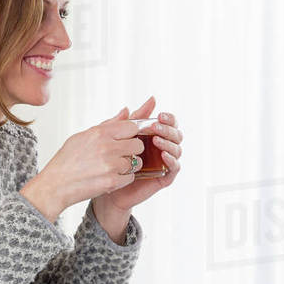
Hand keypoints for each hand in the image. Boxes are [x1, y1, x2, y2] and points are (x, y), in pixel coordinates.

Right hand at [19, 107, 144, 223]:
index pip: (132, 127)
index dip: (130, 134)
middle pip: (138, 145)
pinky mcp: (112, 182)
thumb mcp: (83, 136)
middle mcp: (106, 147)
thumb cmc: (67, 160)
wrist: (55, 185)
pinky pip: (130, 178)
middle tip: (120, 155)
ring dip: (127, 166)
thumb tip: (126, 110)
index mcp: (99, 133)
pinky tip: (109, 177)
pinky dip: (123, 179)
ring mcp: (110, 165)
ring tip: (112, 168)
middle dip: (132, 150)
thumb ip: (108, 124)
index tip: (126, 139)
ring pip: (136, 162)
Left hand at [92, 96, 182, 217]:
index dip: (169, 118)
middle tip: (155, 127)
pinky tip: (163, 155)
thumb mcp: (122, 134)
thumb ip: (136, 118)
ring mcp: (165, 162)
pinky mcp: (164, 177)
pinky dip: (172, 160)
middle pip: (176, 135)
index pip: (170, 124)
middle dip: (168, 129)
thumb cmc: (114, 158)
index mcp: (156, 135)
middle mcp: (163, 147)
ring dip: (169, 143)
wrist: (106, 184)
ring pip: (177, 149)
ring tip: (156, 140)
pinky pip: (175, 168)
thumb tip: (151, 99)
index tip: (160, 115)